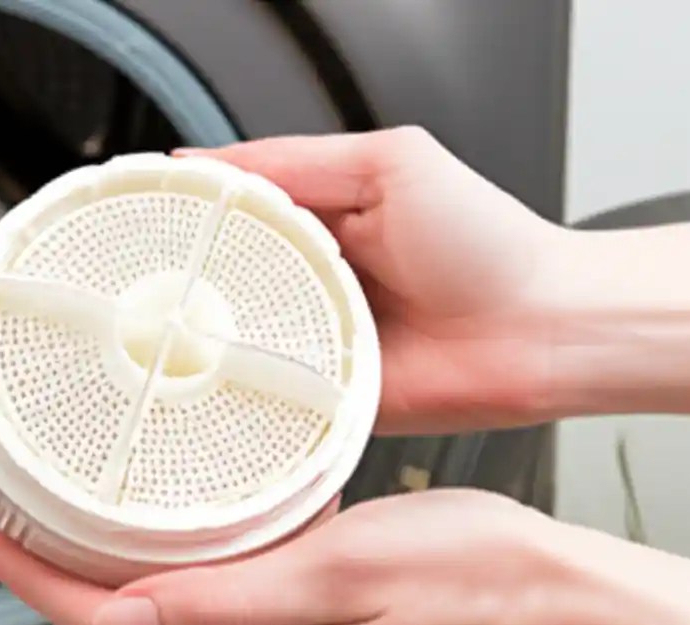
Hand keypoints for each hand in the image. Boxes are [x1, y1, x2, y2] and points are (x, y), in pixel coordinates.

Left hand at [0, 489, 563, 624]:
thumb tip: (118, 620)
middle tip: (18, 519)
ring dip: (112, 574)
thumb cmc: (460, 578)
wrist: (539, 599)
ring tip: (73, 522)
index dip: (40, 583)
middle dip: (60, 579)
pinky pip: (214, 609)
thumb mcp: (340, 574)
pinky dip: (175, 572)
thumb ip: (226, 601)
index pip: (111, 622)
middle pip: (126, 623)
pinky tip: (179, 537)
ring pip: (164, 616)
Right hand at [179, 127, 566, 433]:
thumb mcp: (391, 164)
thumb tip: (209, 163)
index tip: (144, 216)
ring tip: (185, 329)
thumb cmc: (488, 245)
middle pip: (226, 281)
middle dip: (191, 282)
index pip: (234, 213)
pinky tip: (231, 380)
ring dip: (217, 336)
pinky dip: (255, 388)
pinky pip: (275, 397)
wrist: (545, 332)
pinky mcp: (330, 398)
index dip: (190, 215)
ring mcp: (321, 342)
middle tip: (151, 281)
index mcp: (323, 220)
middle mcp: (315, 283)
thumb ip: (298, 161)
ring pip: (241, 340)